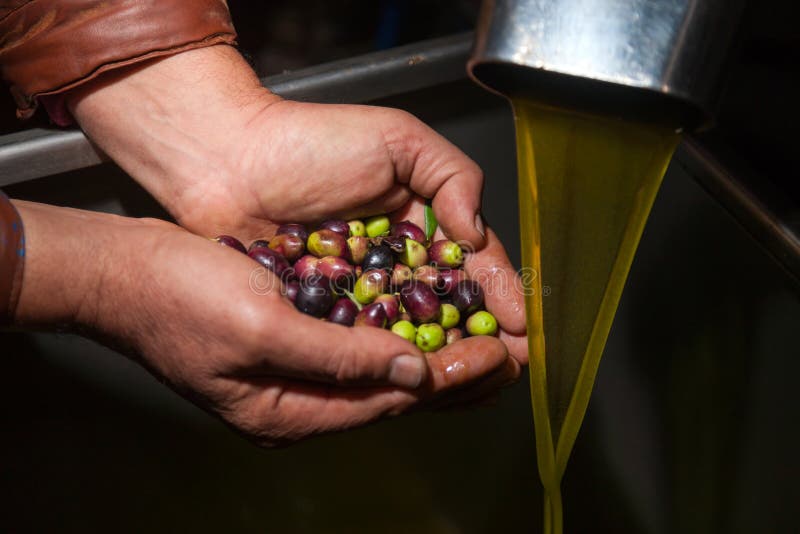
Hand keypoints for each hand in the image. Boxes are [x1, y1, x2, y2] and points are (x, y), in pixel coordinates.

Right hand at [12, 201, 519, 444]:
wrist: (123, 270)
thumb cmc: (179, 296)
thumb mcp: (263, 327)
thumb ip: (341, 357)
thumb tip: (411, 371)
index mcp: (291, 413)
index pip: (393, 399)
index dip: (451, 376)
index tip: (499, 355)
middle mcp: (297, 403)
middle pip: (394, 393)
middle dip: (453, 373)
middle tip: (509, 353)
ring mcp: (292, 375)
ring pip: (381, 371)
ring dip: (430, 351)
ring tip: (480, 336)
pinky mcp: (288, 344)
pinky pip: (357, 347)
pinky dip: (395, 334)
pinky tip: (422, 317)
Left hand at [66, 44, 528, 365]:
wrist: (228, 162)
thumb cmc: (311, 142)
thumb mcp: (398, 140)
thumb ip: (452, 176)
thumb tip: (477, 235)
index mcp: (426, 223)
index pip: (477, 266)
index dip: (503, 296)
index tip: (524, 327)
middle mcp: (401, 264)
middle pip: (455, 310)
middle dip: (485, 340)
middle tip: (508, 366)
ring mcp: (365, 293)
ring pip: (417, 336)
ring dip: (448, 361)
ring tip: (476, 382)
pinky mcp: (328, 316)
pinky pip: (369, 345)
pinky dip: (395, 364)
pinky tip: (419, 382)